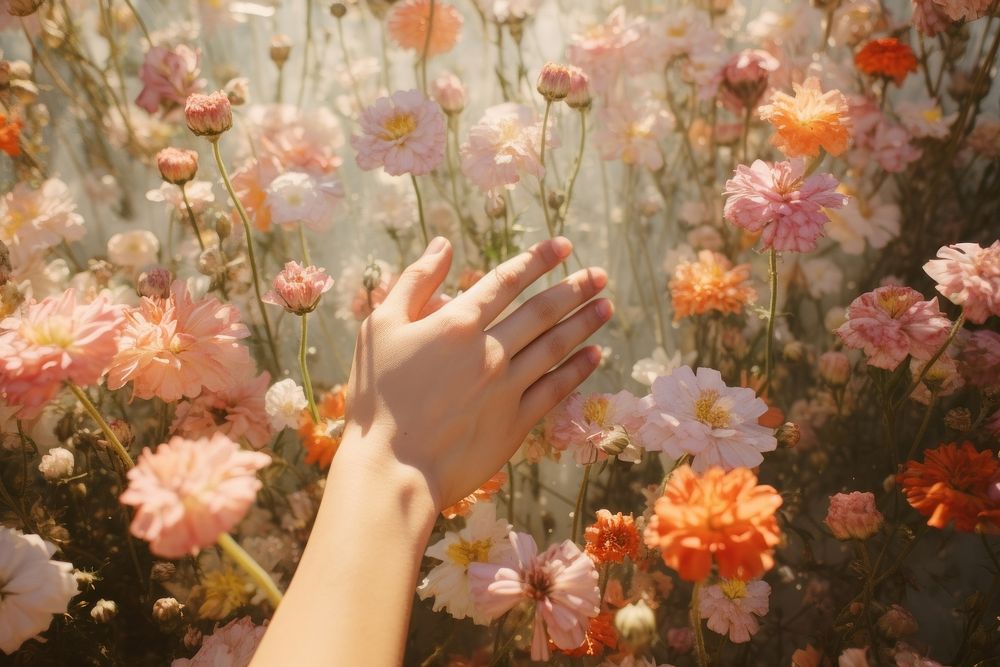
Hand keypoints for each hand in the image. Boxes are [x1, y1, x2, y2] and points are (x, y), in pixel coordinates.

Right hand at [341, 236, 611, 509]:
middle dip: (574, 288)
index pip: (506, 281)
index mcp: (457, 324)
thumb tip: (443, 245)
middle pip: (541, 311)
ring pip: (555, 347)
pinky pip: (555, 389)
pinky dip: (577, 370)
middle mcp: (489, 351)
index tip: (563, 246)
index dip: (537, 259)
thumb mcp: (380, 329)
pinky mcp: (515, 423)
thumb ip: (414, 282)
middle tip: (599, 275)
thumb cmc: (375, 398)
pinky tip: (595, 356)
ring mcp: (507, 388)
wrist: (392, 468)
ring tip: (607, 306)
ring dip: (584, 323)